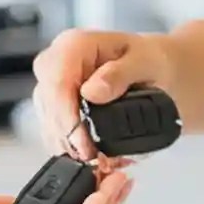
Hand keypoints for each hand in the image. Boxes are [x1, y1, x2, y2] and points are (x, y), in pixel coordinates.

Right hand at [32, 29, 173, 164]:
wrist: (156, 71)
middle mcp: (57, 63)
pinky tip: (91, 154)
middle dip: (69, 136)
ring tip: (97, 158)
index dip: (67, 116)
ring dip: (69, 145)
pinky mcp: (56, 106)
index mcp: (75, 45)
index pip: (57, 81)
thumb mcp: (146, 62)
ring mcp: (53, 86)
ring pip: (47, 121)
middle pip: (48, 105)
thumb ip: (120, 74)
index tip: (84, 143)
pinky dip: (71, 147)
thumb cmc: (151, 61)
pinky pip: (53, 130)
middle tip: (94, 157)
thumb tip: (93, 91)